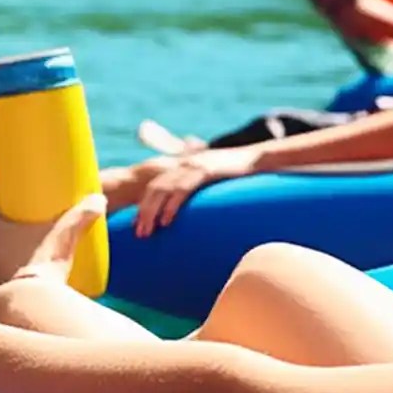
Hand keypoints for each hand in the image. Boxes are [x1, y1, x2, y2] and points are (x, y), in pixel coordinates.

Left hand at [0, 194, 107, 294]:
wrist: (29, 308)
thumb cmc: (41, 265)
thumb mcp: (64, 237)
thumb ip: (80, 217)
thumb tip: (99, 200)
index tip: (15, 207)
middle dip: (5, 232)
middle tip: (27, 231)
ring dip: (2, 256)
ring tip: (25, 256)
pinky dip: (4, 280)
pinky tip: (18, 282)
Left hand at [133, 147, 257, 237]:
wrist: (256, 159)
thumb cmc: (235, 174)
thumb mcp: (210, 181)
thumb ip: (196, 189)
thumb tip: (189, 211)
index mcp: (181, 167)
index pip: (154, 187)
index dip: (143, 205)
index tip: (136, 224)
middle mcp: (182, 165)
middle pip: (154, 189)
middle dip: (143, 212)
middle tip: (138, 234)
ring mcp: (192, 166)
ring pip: (163, 190)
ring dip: (152, 212)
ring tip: (147, 231)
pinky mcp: (205, 170)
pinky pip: (183, 190)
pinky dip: (172, 206)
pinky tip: (166, 221)